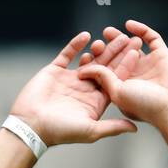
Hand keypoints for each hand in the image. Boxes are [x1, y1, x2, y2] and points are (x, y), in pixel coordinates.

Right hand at [8, 31, 141, 145]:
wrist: (30, 125)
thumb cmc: (60, 131)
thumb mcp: (90, 131)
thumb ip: (112, 127)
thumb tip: (135, 128)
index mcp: (96, 101)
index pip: (115, 81)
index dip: (126, 67)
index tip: (137, 53)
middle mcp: (85, 89)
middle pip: (105, 67)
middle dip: (117, 53)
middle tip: (130, 39)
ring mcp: (70, 79)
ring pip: (89, 59)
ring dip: (100, 48)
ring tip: (110, 36)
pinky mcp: (55, 71)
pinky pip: (68, 54)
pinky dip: (76, 45)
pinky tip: (86, 35)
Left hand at [76, 20, 167, 125]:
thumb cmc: (146, 106)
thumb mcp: (117, 93)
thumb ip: (102, 78)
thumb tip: (84, 69)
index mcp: (124, 87)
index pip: (108, 71)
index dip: (96, 63)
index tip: (86, 56)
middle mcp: (136, 76)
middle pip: (118, 57)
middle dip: (106, 49)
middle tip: (97, 43)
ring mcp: (150, 65)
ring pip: (132, 46)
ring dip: (120, 39)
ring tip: (108, 32)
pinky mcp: (163, 55)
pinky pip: (152, 38)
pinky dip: (141, 30)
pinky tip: (129, 24)